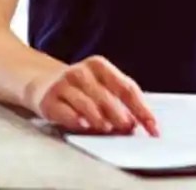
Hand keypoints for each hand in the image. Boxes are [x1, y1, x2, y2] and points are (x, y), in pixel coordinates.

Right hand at [24, 55, 158, 136]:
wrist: (42, 83)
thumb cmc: (80, 89)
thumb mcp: (100, 85)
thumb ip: (119, 101)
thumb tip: (137, 123)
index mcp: (99, 66)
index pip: (126, 88)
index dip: (142, 109)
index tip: (153, 128)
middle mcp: (81, 72)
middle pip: (106, 96)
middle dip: (119, 113)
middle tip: (128, 129)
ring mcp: (64, 84)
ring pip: (85, 103)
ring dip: (98, 117)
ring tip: (107, 128)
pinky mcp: (49, 99)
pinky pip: (64, 111)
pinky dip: (75, 119)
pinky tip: (83, 125)